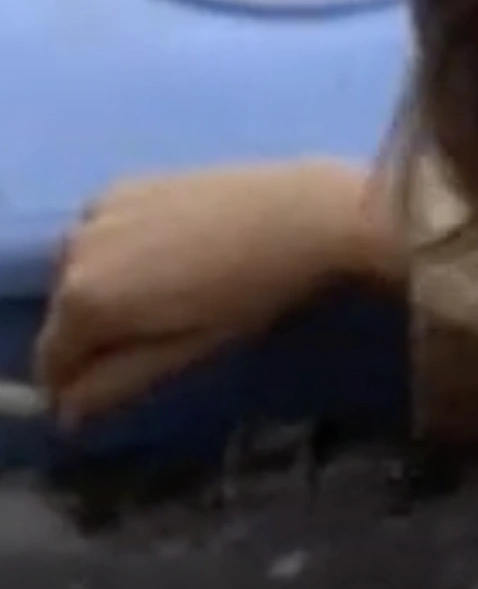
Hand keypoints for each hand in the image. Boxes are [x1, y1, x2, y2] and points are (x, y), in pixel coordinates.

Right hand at [34, 158, 377, 424]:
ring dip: (104, 293)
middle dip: (91, 337)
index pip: (51, 359)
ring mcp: (99, 210)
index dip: (72, 384)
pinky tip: (169, 259)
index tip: (101, 394)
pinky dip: (117, 254)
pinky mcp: (127, 184)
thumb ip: (121, 381)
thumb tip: (70, 411)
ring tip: (167, 301)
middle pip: (65, 313)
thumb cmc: (256, 292)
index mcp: (86, 300)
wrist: (309, 212)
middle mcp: (75, 250)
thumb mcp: (190, 349)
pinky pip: (101, 235)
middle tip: (150, 346)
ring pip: (79, 271)